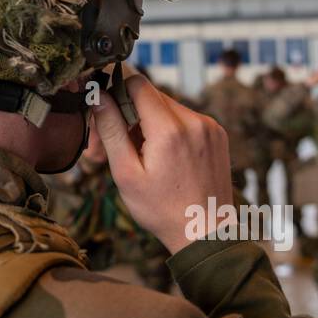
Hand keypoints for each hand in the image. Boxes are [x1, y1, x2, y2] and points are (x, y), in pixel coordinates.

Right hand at [92, 70, 232, 252]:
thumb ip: (112, 130)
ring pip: (168, 107)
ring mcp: (210, 126)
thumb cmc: (163, 210)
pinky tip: (164, 157)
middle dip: (131, 113)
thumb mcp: (126, 173)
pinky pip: (186, 119)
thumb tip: (99, 97)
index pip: (138, 84)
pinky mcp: (218, 134)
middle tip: (118, 145)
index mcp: (169, 129)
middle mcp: (194, 120)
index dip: (117, 93)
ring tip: (142, 156)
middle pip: (152, 96)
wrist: (207, 234)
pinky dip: (170, 130)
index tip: (108, 115)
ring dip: (150, 123)